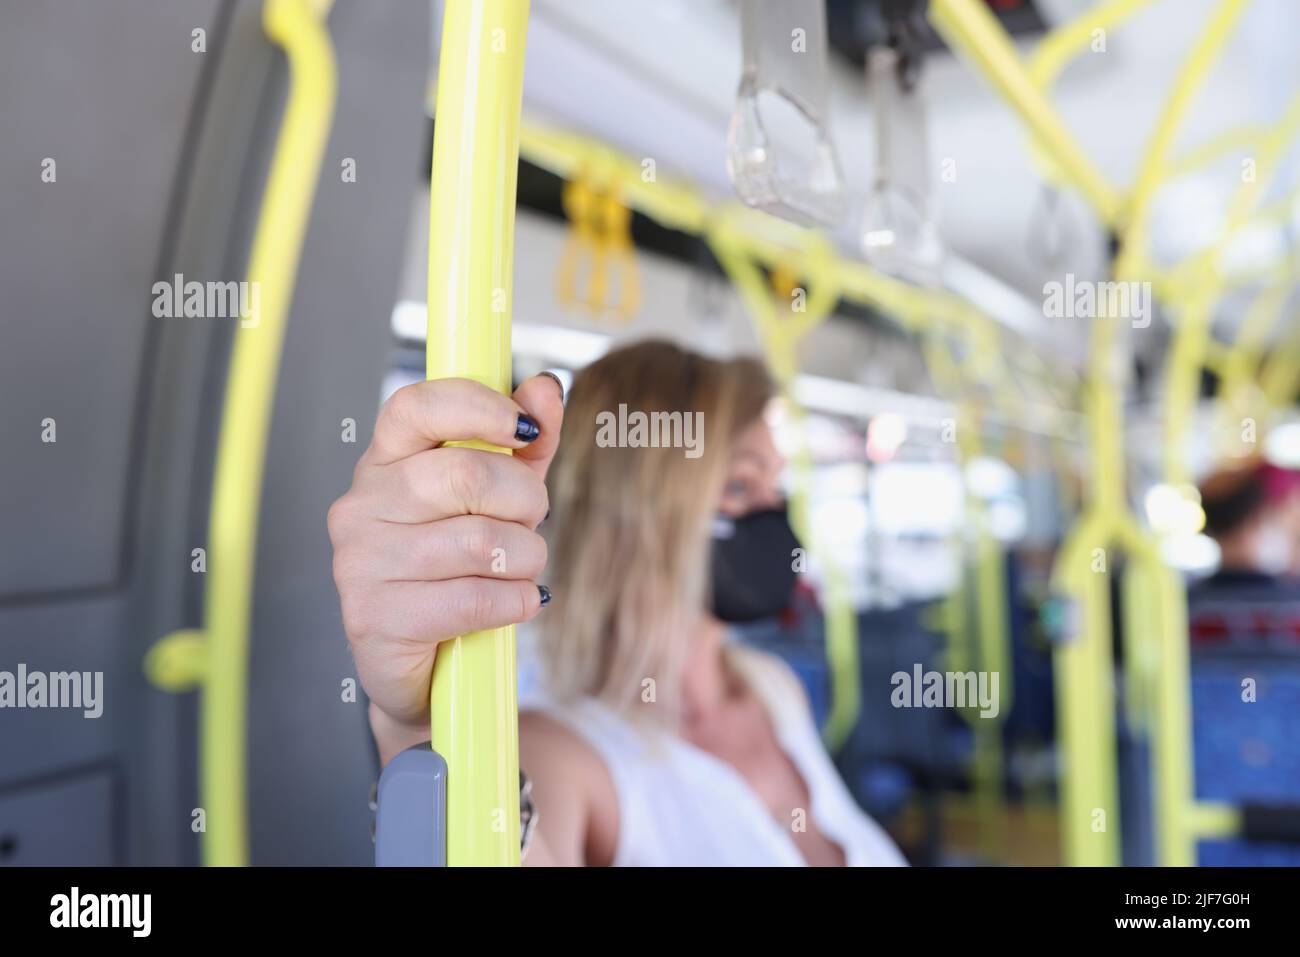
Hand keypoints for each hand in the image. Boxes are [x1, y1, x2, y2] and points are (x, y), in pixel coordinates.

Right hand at [328, 374, 563, 758]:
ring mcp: (360, 562)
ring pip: (480, 542)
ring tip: (523, 571)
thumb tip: (546, 386)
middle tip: (532, 522)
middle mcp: (361, 505)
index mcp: (385, 461)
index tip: (525, 429)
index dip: (480, 408)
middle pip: (466, 474)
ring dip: (526, 559)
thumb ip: (525, 444)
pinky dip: (514, 603)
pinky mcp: (373, 619)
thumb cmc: (460, 571)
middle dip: (525, 500)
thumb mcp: (500, 500)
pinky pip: (472, 600)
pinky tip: (515, 604)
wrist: (427, 670)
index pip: (417, 406)